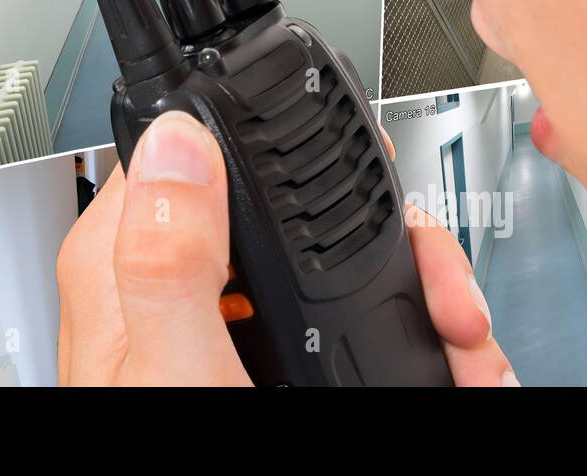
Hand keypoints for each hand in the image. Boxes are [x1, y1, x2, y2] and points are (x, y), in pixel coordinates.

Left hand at [56, 110, 518, 385]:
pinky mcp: (266, 358)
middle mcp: (177, 282)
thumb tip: (180, 141)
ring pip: (333, 262)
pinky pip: (341, 317)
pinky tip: (440, 367)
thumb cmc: (160, 456)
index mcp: (129, 260)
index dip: (284, 150)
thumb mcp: (173, 368)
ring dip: (412, 293)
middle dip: (384, 240)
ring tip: (457, 340)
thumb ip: (171, 256)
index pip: (199, 150)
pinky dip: (400, 336)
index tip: (366, 175)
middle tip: (434, 289)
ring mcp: (227, 323)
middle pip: (291, 207)